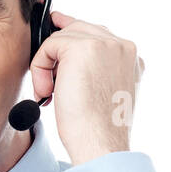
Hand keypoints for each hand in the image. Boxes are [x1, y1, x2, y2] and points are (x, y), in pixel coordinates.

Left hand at [27, 9, 145, 165]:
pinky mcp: (84, 47)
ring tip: (49, 94)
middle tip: (46, 80)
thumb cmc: (98, 129)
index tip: (54, 37)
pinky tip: (46, 92)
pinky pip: (49, 46)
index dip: (71, 37)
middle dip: (56, 50)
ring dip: (46, 66)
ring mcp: (106, 44)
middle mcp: (123, 46)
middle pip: (78, 28)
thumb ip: (94, 69)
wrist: (100, 143)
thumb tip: (65, 55)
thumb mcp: (101, 92)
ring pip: (61, 38)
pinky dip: (40, 69)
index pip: (97, 34)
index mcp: (131, 58)